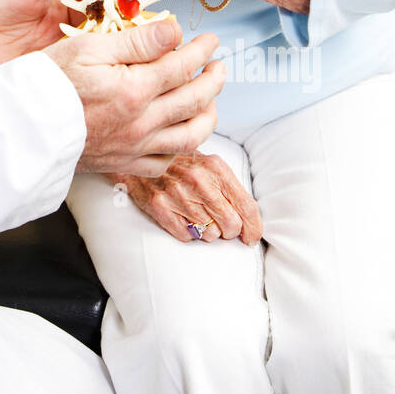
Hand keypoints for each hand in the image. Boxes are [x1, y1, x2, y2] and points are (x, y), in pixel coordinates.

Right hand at [46, 18, 224, 176]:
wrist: (21, 127)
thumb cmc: (48, 82)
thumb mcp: (89, 48)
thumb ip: (137, 41)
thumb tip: (174, 31)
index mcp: (134, 90)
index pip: (183, 65)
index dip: (202, 50)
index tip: (211, 41)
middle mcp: (142, 123)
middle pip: (195, 101)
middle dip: (214, 80)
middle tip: (220, 66)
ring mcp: (134, 148)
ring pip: (190, 137)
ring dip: (208, 116)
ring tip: (210, 100)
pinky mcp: (123, 165)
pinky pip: (164, 162)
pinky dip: (181, 148)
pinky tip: (180, 134)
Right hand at [109, 151, 262, 243]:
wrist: (141, 155)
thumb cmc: (181, 163)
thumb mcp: (210, 165)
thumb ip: (231, 189)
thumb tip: (251, 222)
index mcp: (216, 167)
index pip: (246, 206)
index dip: (253, 228)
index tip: (251, 238)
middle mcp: (198, 180)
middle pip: (231, 225)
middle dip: (229, 231)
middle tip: (220, 225)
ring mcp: (177, 194)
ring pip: (210, 235)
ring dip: (207, 231)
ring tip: (196, 216)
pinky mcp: (159, 207)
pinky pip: (187, 237)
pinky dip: (188, 233)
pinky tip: (182, 218)